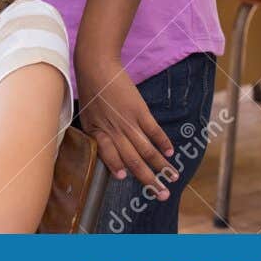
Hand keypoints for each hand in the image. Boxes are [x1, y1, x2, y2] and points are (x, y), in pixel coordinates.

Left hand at [76, 55, 175, 197]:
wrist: (96, 66)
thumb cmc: (91, 92)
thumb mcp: (87, 117)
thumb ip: (97, 136)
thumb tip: (108, 155)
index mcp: (97, 132)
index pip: (109, 155)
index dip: (116, 166)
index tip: (125, 178)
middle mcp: (113, 130)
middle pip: (133, 160)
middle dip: (148, 179)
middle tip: (161, 194)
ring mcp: (128, 120)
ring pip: (147, 149)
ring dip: (161, 166)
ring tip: (172, 177)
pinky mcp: (139, 109)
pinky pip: (154, 130)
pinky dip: (163, 142)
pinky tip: (171, 152)